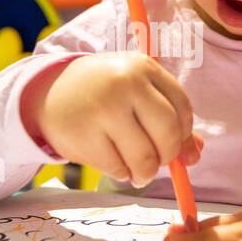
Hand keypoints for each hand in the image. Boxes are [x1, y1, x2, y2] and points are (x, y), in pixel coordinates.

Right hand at [21, 53, 203, 186]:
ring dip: (145, 172)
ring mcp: (104, 109)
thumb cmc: (102, 95)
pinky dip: (121, 173)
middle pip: (168, 133)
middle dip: (167, 156)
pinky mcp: (85, 135)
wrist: (47, 93)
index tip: (171, 141)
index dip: (183, 133)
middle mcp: (126, 83)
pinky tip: (114, 162)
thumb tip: (194, 156)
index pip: (182, 107)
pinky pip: (118, 168)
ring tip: (137, 171)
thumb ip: (169, 119)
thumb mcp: (136, 94)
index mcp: (144, 67)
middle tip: (156, 161)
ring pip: (144, 158)